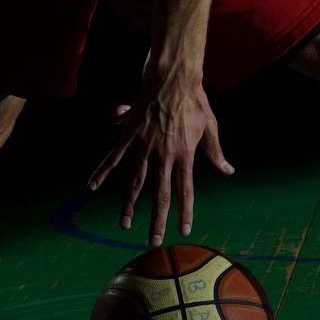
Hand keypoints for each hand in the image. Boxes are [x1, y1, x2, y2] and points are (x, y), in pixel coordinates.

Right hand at [87, 68, 233, 245]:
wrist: (173, 78)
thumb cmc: (194, 101)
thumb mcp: (210, 127)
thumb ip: (216, 153)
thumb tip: (228, 172)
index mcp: (184, 155)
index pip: (185, 190)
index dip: (184, 212)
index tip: (183, 230)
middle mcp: (164, 155)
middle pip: (160, 194)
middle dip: (156, 219)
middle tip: (153, 241)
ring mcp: (145, 146)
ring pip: (136, 182)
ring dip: (130, 205)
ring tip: (125, 224)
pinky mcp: (129, 135)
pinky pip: (113, 157)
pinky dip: (101, 171)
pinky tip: (91, 186)